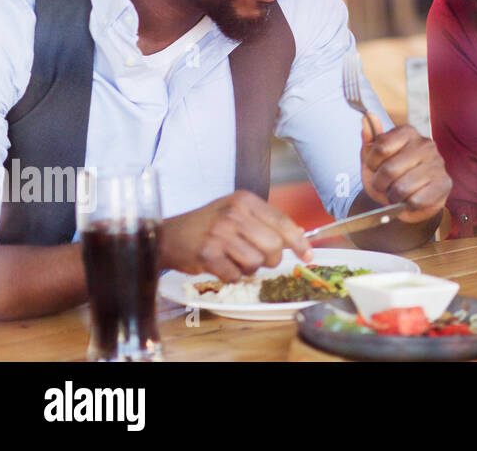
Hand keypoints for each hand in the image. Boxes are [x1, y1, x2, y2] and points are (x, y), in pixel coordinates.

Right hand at [159, 191, 310, 281]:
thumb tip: (297, 237)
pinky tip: (222, 266)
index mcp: (245, 200)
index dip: (298, 242)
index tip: (308, 255)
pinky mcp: (207, 253)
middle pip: (273, 246)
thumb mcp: (237, 213)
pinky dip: (232, 276)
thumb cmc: (208, 225)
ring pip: (256, 262)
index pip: (282, 222)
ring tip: (235, 260)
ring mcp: (219, 233)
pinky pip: (235, 275)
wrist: (168, 235)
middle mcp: (233, 214)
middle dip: (272, 259)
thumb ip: (265, 222)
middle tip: (261, 260)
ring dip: (249, 268)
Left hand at [360, 116, 451, 223]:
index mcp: (407, 133)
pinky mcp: (444, 184)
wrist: (405, 200)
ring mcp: (437, 164)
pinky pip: (416, 201)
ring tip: (399, 193)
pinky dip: (409, 205)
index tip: (375, 167)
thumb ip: (369, 140)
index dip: (372, 164)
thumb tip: (367, 118)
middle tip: (386, 185)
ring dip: (394, 197)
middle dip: (381, 184)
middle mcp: (425, 144)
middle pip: (389, 170)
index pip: (381, 146)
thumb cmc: (389, 177)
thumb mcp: (372, 160)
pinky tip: (412, 199)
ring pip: (401, 188)